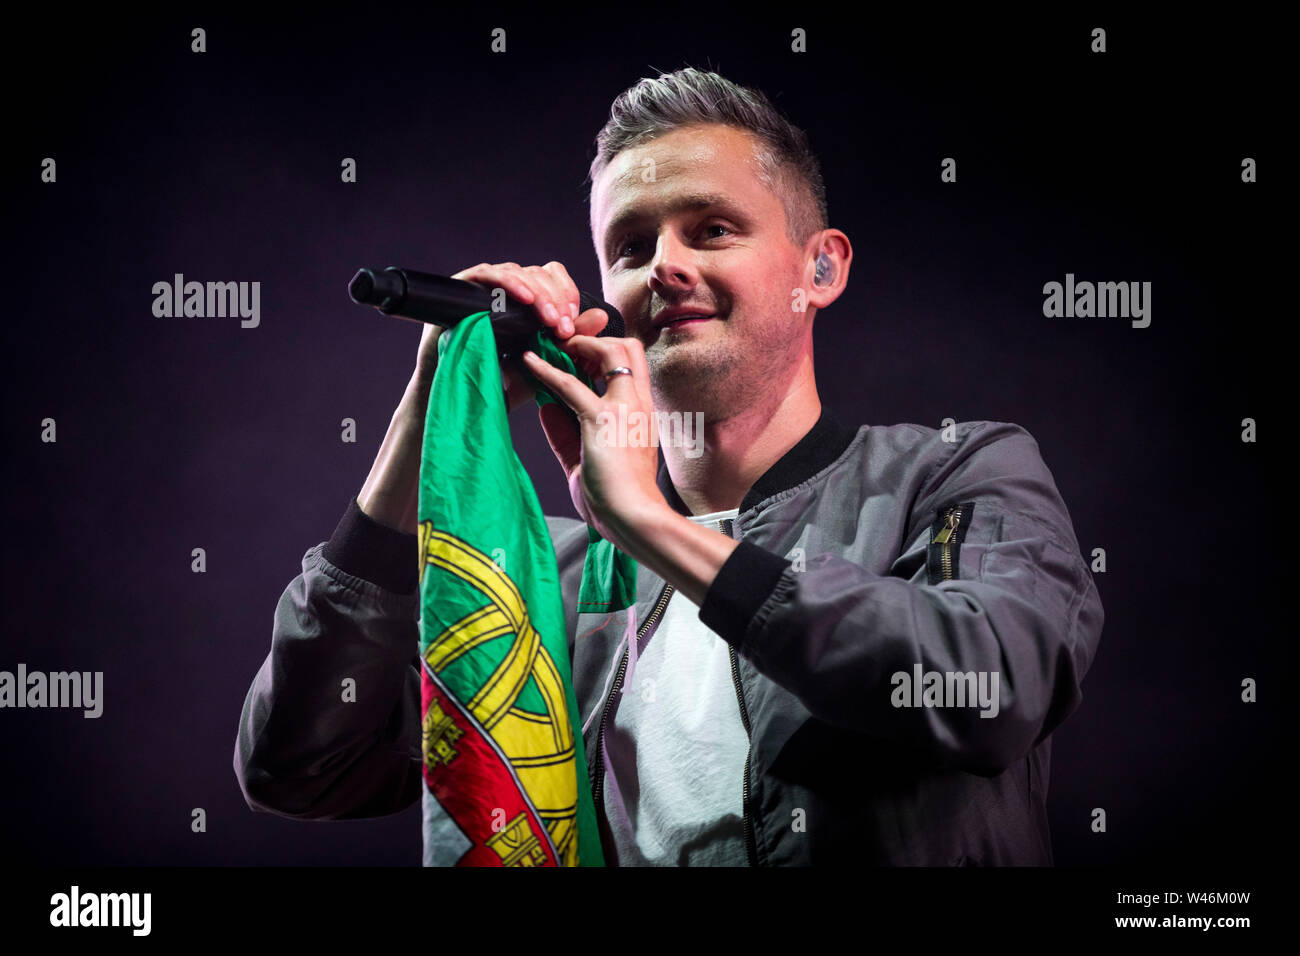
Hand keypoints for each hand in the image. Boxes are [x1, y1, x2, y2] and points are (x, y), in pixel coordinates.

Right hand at [414, 262, 609, 412]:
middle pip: (540, 273)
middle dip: (557, 299)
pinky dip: (510, 283)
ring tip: (548, 319)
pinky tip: (525, 300)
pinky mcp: (462, 286)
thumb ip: (572, 340)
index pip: (554, 278)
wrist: (463, 397)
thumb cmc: (502, 382)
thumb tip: (601, 317)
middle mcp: (507, 289)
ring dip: (539, 294)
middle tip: (563, 327)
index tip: (572, 323)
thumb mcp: (544, 362)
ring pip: (519, 271)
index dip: (567, 295)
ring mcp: (485, 286)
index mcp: (528, 301)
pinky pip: (488, 272)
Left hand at [521, 334, 667, 548]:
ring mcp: (624, 407)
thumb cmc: (616, 499)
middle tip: (567, 344)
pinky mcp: (601, 418)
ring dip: (576, 344)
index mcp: (641, 413)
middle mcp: (638, 403)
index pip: (631, 365)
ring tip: (550, 345)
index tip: (578, 356)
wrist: (632, 517)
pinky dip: (545, 370)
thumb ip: (566, 434)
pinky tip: (529, 363)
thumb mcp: (586, 460)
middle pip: (628, 347)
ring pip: (610, 350)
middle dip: (596, 338)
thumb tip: (546, 408)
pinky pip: (569, 384)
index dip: (605, 352)